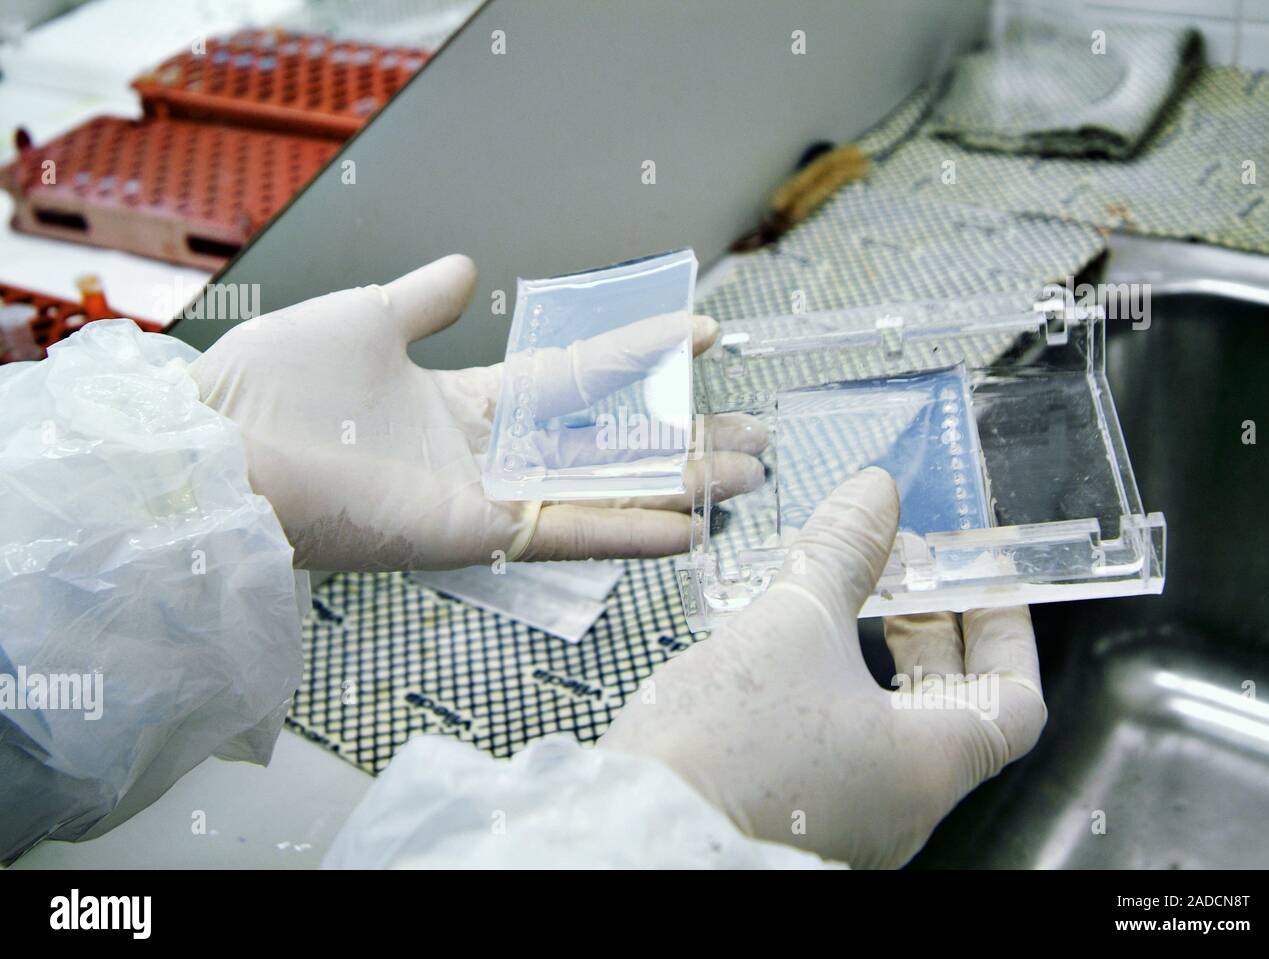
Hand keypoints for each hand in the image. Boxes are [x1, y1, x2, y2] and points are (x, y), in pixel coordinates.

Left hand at [189, 255, 765, 570]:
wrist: (222, 447)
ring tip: (749, 477)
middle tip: (754, 436)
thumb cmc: (276, 384)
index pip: (578, 377)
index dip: (641, 354)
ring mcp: (488, 498)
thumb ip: (426, 299)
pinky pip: (567, 533)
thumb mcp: (366, 317)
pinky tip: (691, 527)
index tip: (702, 332)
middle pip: (611, 444)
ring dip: (678, 486)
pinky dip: (631, 530)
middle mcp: (490, 454)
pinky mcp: (475, 535)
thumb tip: (468, 269)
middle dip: (682, 440)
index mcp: (467, 401)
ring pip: (605, 491)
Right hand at [600, 467, 1046, 867]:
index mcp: (928, 768)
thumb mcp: (792, 623)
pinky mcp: (795, 821)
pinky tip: (788, 654)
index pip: (1016, 701)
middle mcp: (901, 808)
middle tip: (909, 578)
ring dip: (878, 659)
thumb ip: (843, 551)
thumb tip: (875, 494)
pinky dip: (836, 692)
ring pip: (891, 730)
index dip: (1007, 632)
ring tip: (842, 601)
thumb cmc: (723, 750)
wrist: (631, 831)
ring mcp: (849, 821)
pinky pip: (841, 750)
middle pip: (952, 713)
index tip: (988, 586)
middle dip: (931, 634)